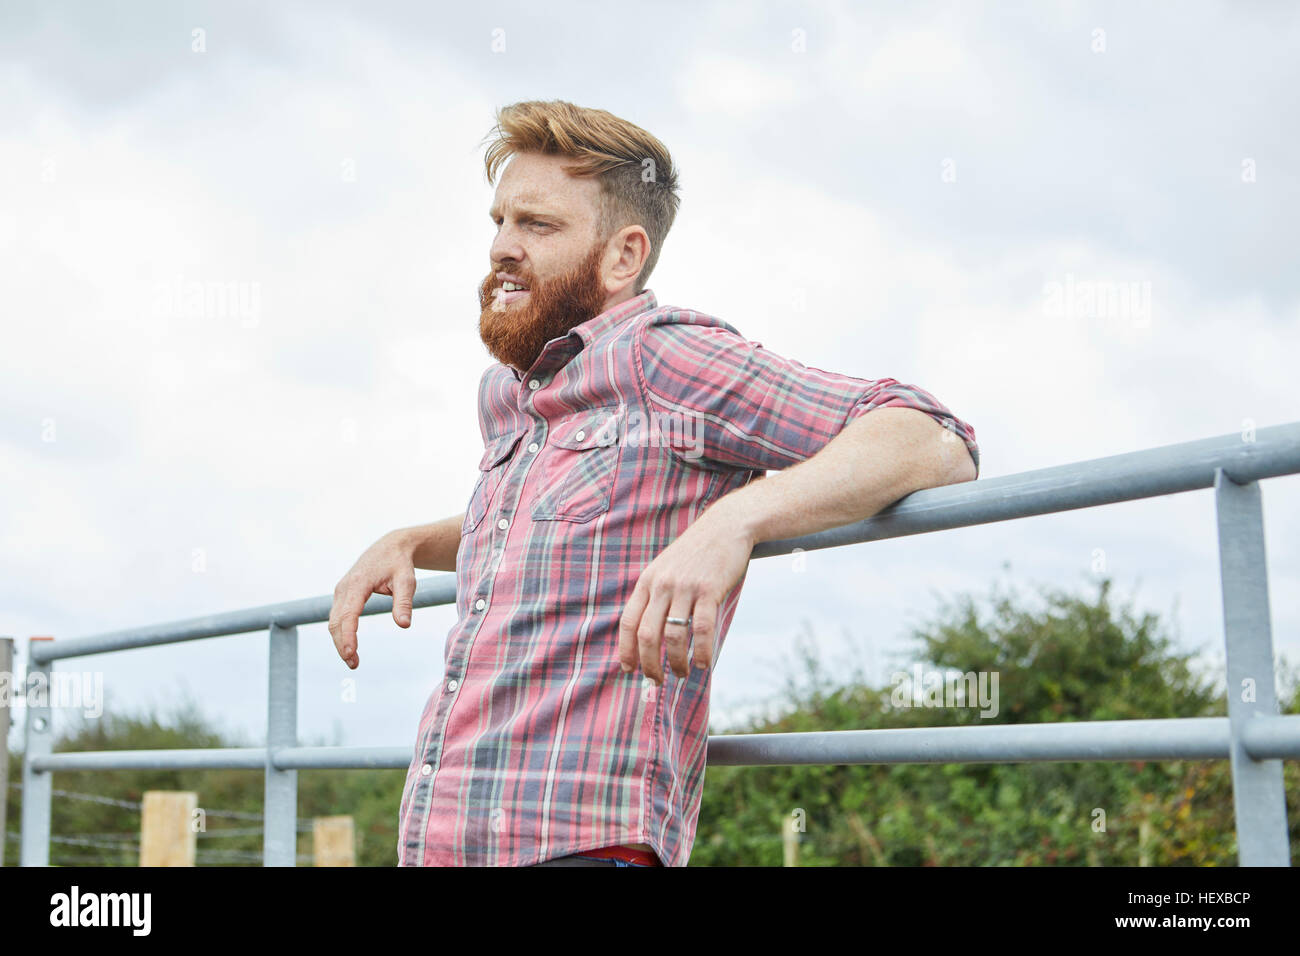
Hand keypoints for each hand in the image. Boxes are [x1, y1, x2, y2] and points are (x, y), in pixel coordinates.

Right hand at [328, 531, 416, 668]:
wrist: (390, 547)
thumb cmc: (399, 564)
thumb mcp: (407, 581)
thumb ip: (404, 602)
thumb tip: (404, 625)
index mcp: (358, 583)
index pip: (348, 614)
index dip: (348, 635)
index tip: (351, 654)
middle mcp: (344, 587)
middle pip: (336, 621)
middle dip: (342, 644)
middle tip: (354, 664)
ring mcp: (341, 590)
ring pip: (333, 620)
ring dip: (340, 641)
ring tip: (353, 660)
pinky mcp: (342, 594)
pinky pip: (337, 616)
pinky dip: (340, 632)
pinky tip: (349, 646)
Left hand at [617, 504, 754, 683]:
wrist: (726, 526)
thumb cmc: (696, 553)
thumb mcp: (666, 568)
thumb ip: (656, 594)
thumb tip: (649, 632)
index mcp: (647, 581)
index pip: (628, 622)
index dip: (626, 650)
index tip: (629, 670)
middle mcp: (662, 585)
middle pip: (647, 635)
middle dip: (649, 664)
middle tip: (656, 681)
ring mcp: (685, 587)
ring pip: (673, 636)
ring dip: (676, 662)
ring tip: (682, 674)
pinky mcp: (709, 590)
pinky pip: (702, 629)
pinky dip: (701, 651)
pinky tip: (703, 664)